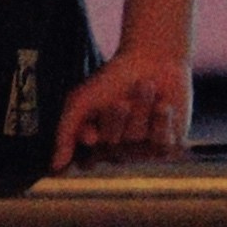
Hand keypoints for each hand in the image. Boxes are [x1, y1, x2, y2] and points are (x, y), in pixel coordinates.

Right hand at [49, 43, 187, 169]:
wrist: (153, 59)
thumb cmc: (113, 80)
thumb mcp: (81, 101)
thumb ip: (66, 132)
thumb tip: (55, 168)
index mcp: (97, 144)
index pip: (87, 160)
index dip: (90, 139)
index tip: (91, 130)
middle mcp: (120, 151)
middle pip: (112, 146)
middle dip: (115, 119)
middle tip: (121, 100)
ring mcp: (146, 150)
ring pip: (138, 141)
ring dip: (140, 111)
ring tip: (146, 87)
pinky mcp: (171, 144)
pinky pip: (162, 143)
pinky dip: (161, 120)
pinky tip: (163, 104)